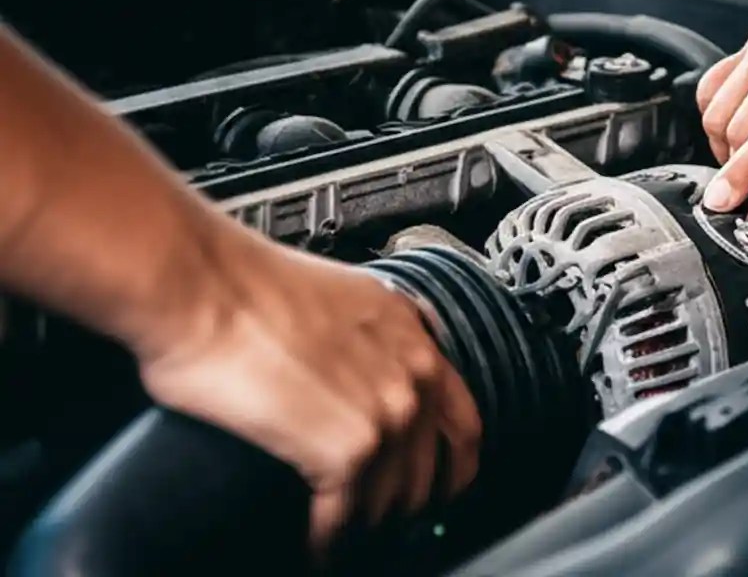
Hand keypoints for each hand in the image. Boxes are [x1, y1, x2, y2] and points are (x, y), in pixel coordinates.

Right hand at [134, 229, 480, 554]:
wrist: (200, 286)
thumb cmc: (246, 285)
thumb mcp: (344, 296)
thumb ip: (374, 334)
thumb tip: (365, 365)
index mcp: (414, 338)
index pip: (464, 422)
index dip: (455, 465)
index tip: (444, 485)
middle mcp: (412, 378)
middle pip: (427, 472)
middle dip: (404, 503)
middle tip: (379, 520)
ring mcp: (385, 417)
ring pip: (388, 501)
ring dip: (364, 524)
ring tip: (342, 535)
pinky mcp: (344, 453)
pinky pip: (343, 517)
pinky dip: (327, 539)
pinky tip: (315, 545)